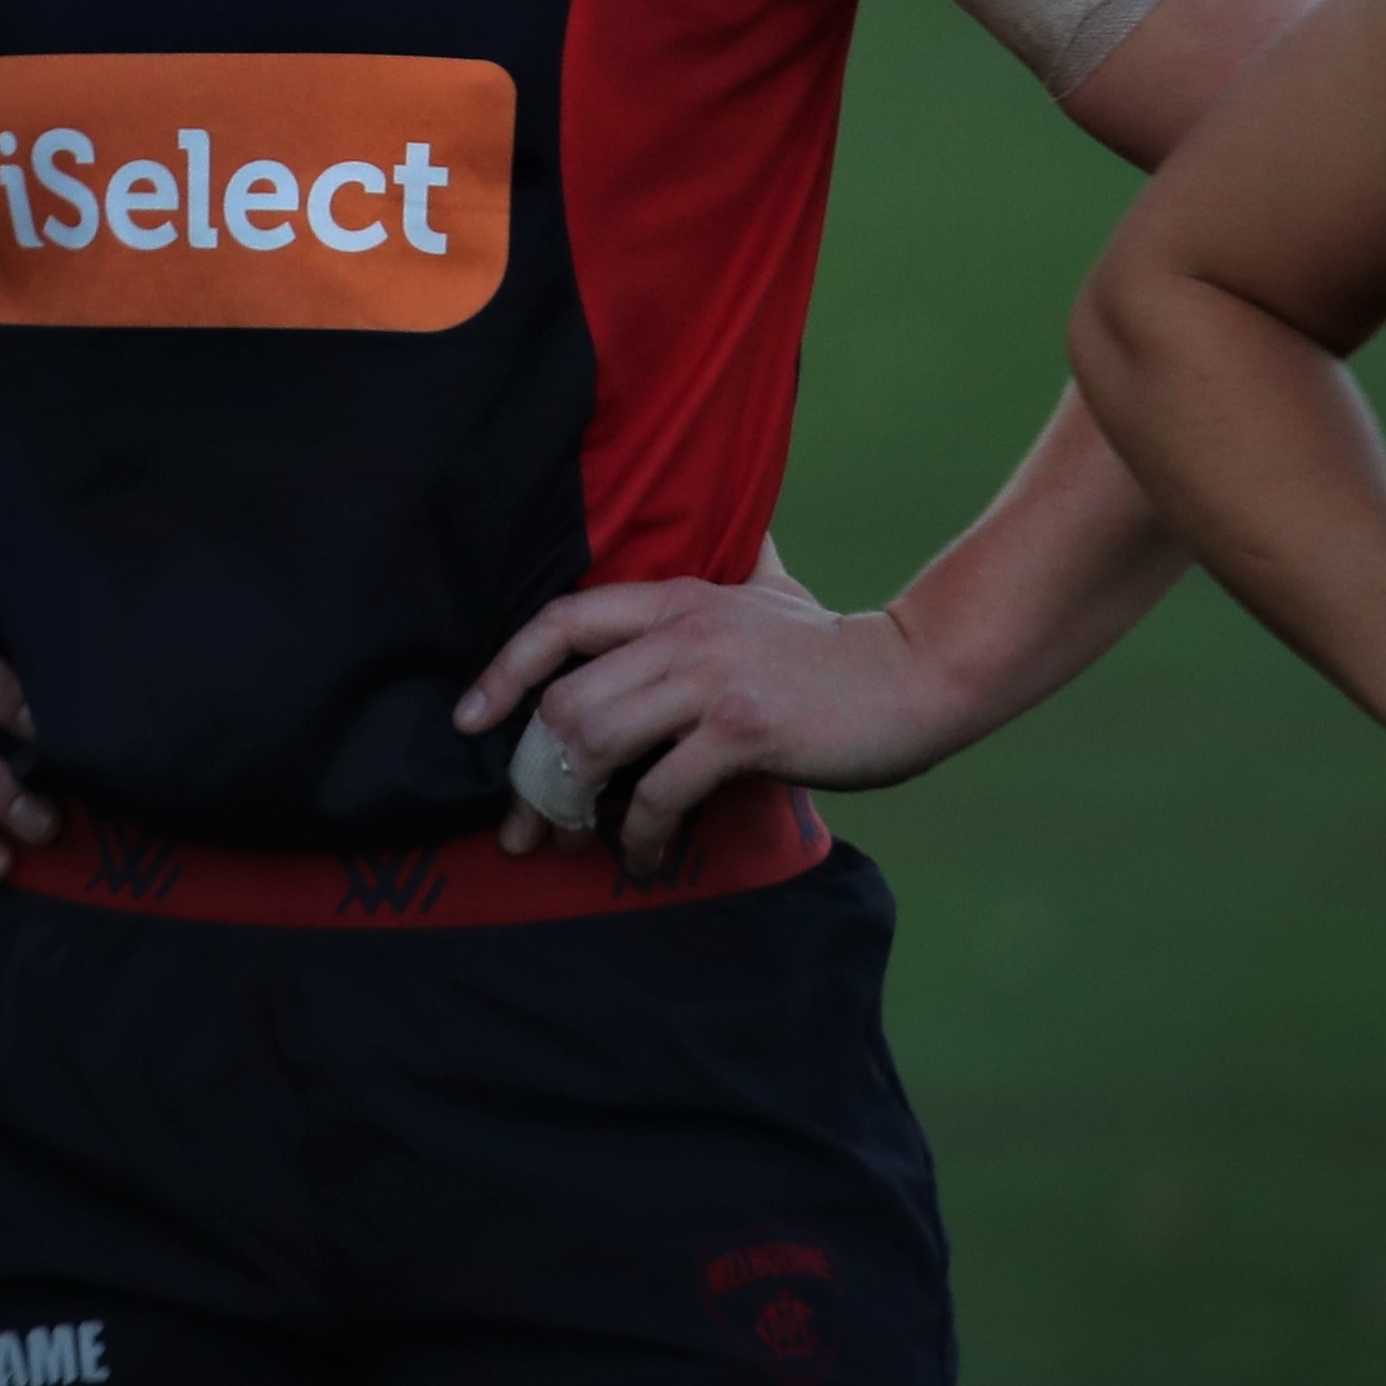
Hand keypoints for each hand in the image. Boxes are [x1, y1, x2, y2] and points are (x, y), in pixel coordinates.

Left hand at [454, 542, 933, 875]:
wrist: (915, 678)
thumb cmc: (834, 647)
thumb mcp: (773, 589)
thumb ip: (741, 564)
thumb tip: (740, 529)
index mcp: (674, 597)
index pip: (561, 621)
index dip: (505, 669)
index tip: (470, 720)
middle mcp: (682, 630)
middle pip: (565, 699)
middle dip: (532, 775)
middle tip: (528, 828)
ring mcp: (712, 678)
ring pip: (598, 740)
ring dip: (575, 808)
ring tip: (581, 844)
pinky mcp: (744, 728)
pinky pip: (662, 790)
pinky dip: (641, 834)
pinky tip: (647, 855)